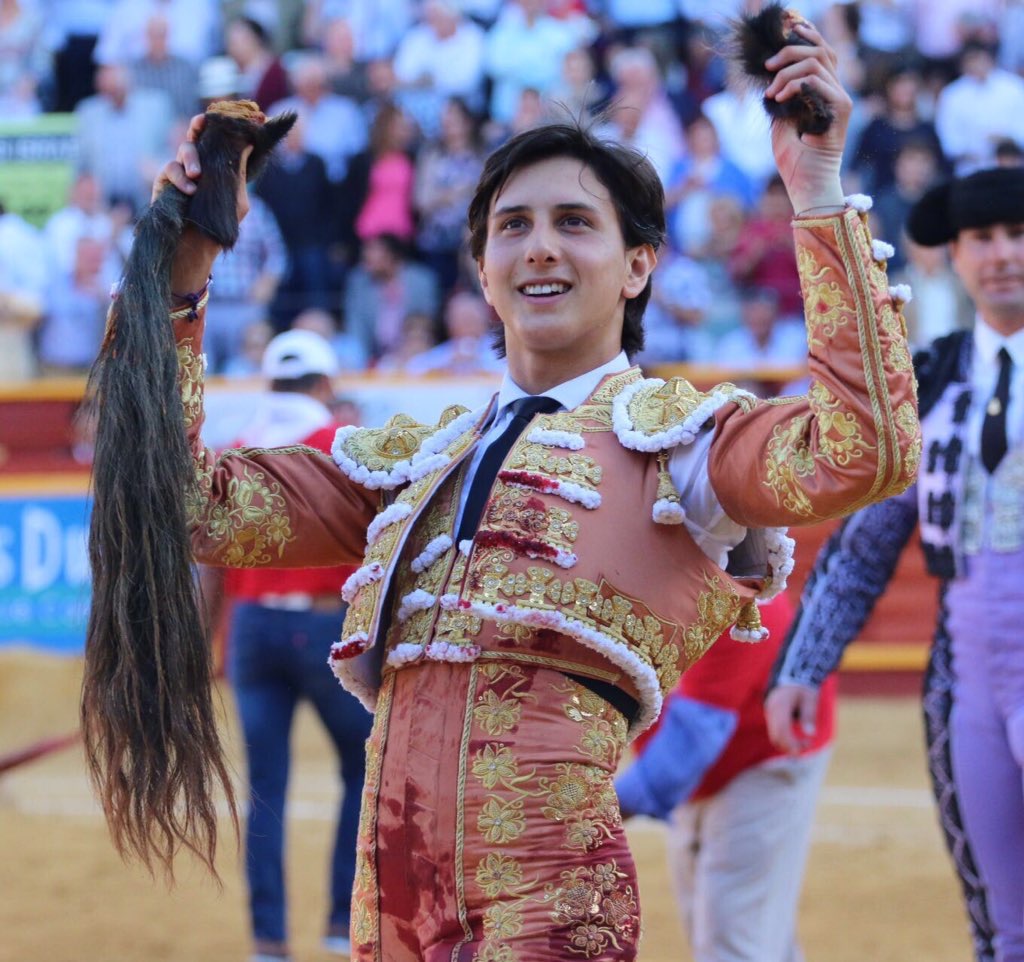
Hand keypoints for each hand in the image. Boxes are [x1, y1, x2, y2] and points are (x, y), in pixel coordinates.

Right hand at [152, 113, 253, 223]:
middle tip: (201, 122)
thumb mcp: (237, 198)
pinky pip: (170, 169)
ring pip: (183, 150)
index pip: (215, 142)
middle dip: (197, 126)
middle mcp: (196, 164)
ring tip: (198, 175)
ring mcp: (180, 171)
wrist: (198, 246)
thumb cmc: (220, 223)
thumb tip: (247, 144)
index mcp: (214, 166)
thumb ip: (239, 172)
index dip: (217, 127)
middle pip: (195, 137)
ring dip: (191, 159)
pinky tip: (190, 190)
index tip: (221, 116)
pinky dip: (180, 178)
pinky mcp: (164, 181)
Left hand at [763, 21, 850, 212]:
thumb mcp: (780, 120)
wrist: (806, 184)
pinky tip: (782, 97)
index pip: (821, 49)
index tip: (785, 26)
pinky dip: (796, 84)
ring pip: (816, 62)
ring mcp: (841, 98)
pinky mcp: (841, 109)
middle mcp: (836, 91)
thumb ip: (781, 96)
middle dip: (789, 51)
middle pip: (820, 49)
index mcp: (824, 91)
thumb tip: (770, 74)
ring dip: (787, 72)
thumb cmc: (793, 161)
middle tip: (767, 69)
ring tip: (772, 93)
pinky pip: (819, 82)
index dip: (806, 32)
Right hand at [764, 683, 818, 754]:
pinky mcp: (772, 717)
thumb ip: (809, 715)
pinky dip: (785, 739)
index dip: (791, 743)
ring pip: (774, 736)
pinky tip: (797, 740)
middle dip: (790, 746)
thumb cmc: (802, 687)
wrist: (791, 676)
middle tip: (808, 745)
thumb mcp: (809, 698)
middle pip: (776, 736)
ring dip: (788, 744)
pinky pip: (775, 732)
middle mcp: (772, 711)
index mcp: (780, 706)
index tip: (803, 749)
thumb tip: (811, 734)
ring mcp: (770, 714)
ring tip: (806, 744)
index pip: (782, 730)